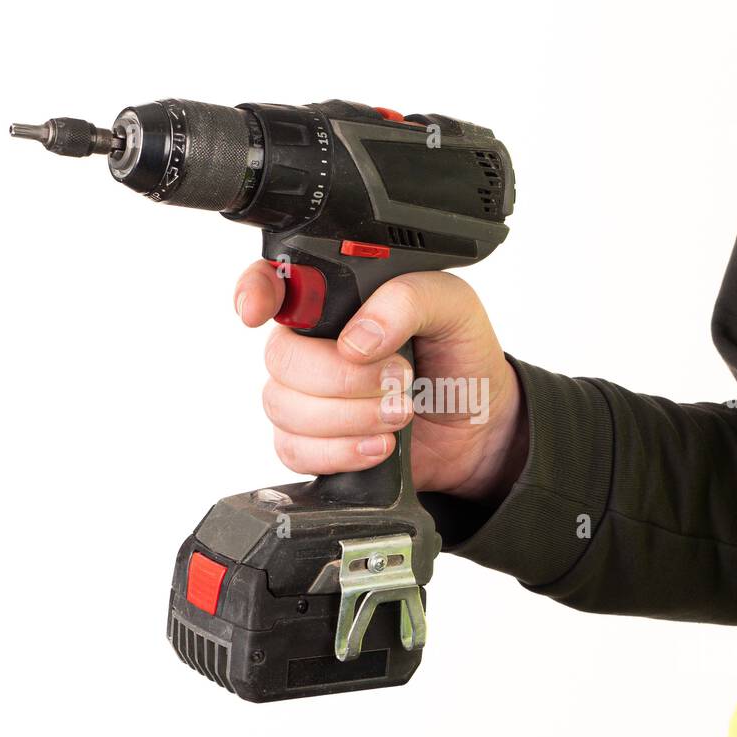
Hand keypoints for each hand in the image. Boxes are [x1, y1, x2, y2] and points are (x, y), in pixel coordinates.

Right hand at [233, 262, 526, 500]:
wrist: (482, 425)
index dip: (255, 292)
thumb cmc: (462, 356)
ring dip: (348, 416)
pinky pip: (296, 451)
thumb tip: (357, 338)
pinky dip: (341, 451)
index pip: (273, 284)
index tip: (258, 312)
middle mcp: (315, 345)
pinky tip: (380, 445)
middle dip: (341, 375)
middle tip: (400, 377)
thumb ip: (407, 300)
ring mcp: (310, 397)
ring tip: (401, 413)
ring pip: (284, 407)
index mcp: (339, 299)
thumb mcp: (453, 307)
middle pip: (281, 357)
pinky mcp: (316, 445)